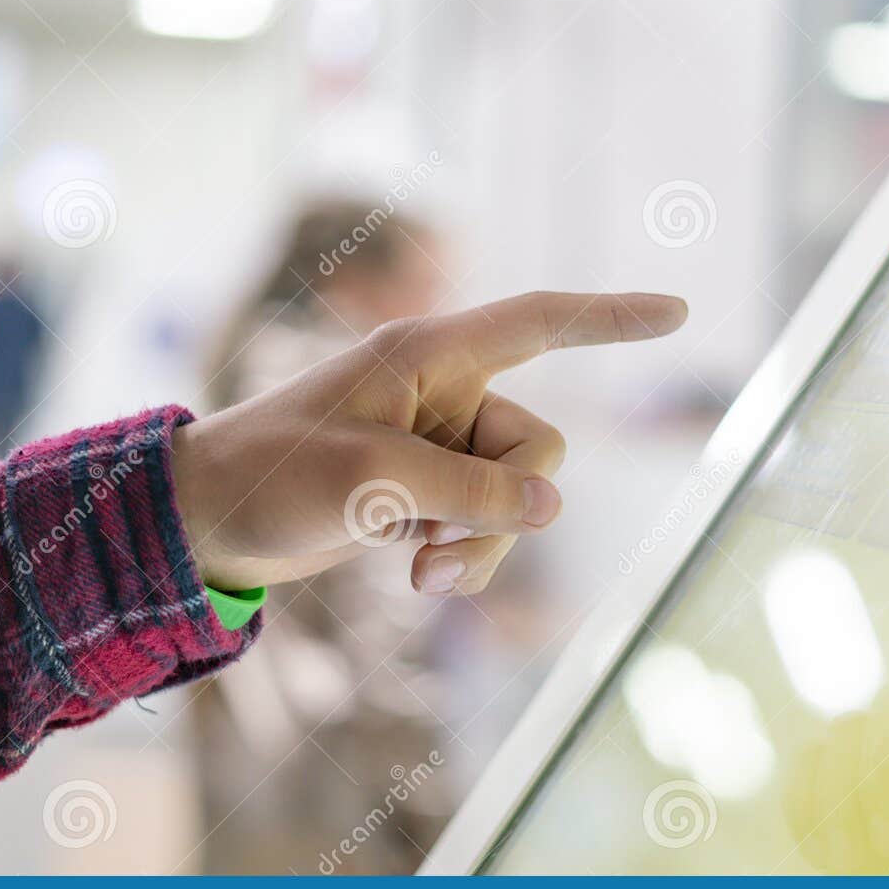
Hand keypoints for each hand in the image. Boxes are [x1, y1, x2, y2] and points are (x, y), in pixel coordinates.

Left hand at [171, 291, 687, 595]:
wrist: (209, 522)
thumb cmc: (275, 474)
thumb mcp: (375, 481)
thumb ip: (472, 494)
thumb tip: (554, 510)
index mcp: (430, 354)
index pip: (541, 321)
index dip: (612, 317)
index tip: (679, 312)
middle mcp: (443, 391)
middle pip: (535, 449)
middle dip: (504, 512)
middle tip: (434, 554)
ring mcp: (437, 443)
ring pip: (514, 498)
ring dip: (480, 545)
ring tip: (418, 576)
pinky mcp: (423, 489)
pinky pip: (483, 523)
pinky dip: (462, 555)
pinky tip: (414, 574)